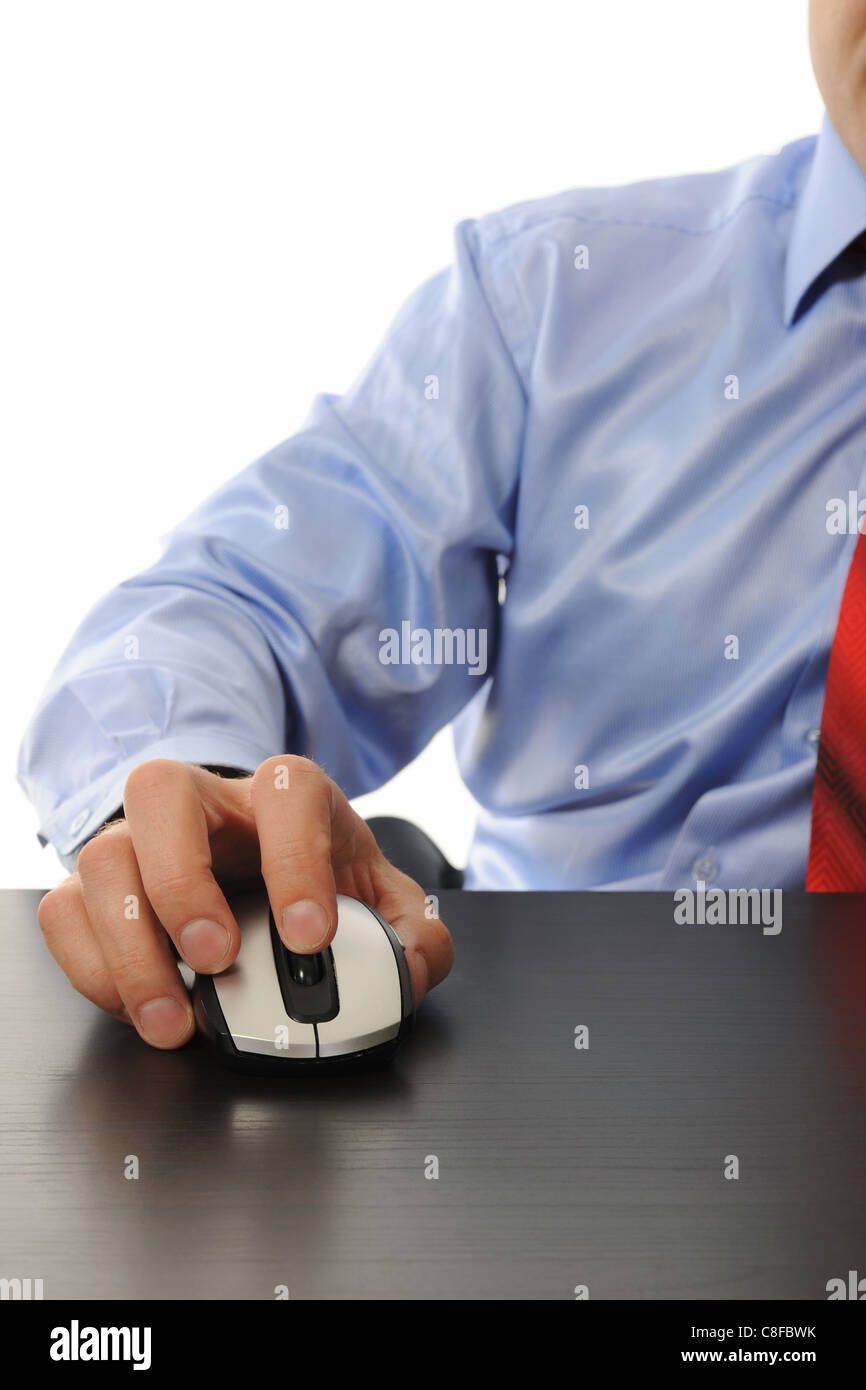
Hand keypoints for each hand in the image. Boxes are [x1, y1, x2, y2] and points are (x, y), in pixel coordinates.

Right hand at [37, 756, 453, 1048]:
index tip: (310, 936)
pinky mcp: (98, 888)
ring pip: (102, 857)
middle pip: (161, 792)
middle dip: (183, 880)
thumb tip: (407, 972)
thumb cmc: (319, 879)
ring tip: (175, 1017)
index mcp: (284, 793)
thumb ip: (412, 936)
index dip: (297, 861)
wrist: (263, 873)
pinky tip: (138, 1006)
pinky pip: (65, 911)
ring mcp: (140, 838)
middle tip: (218, 957)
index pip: (285, 794)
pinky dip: (93, 967)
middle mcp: (204, 801)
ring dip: (131, 945)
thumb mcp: (381, 901)